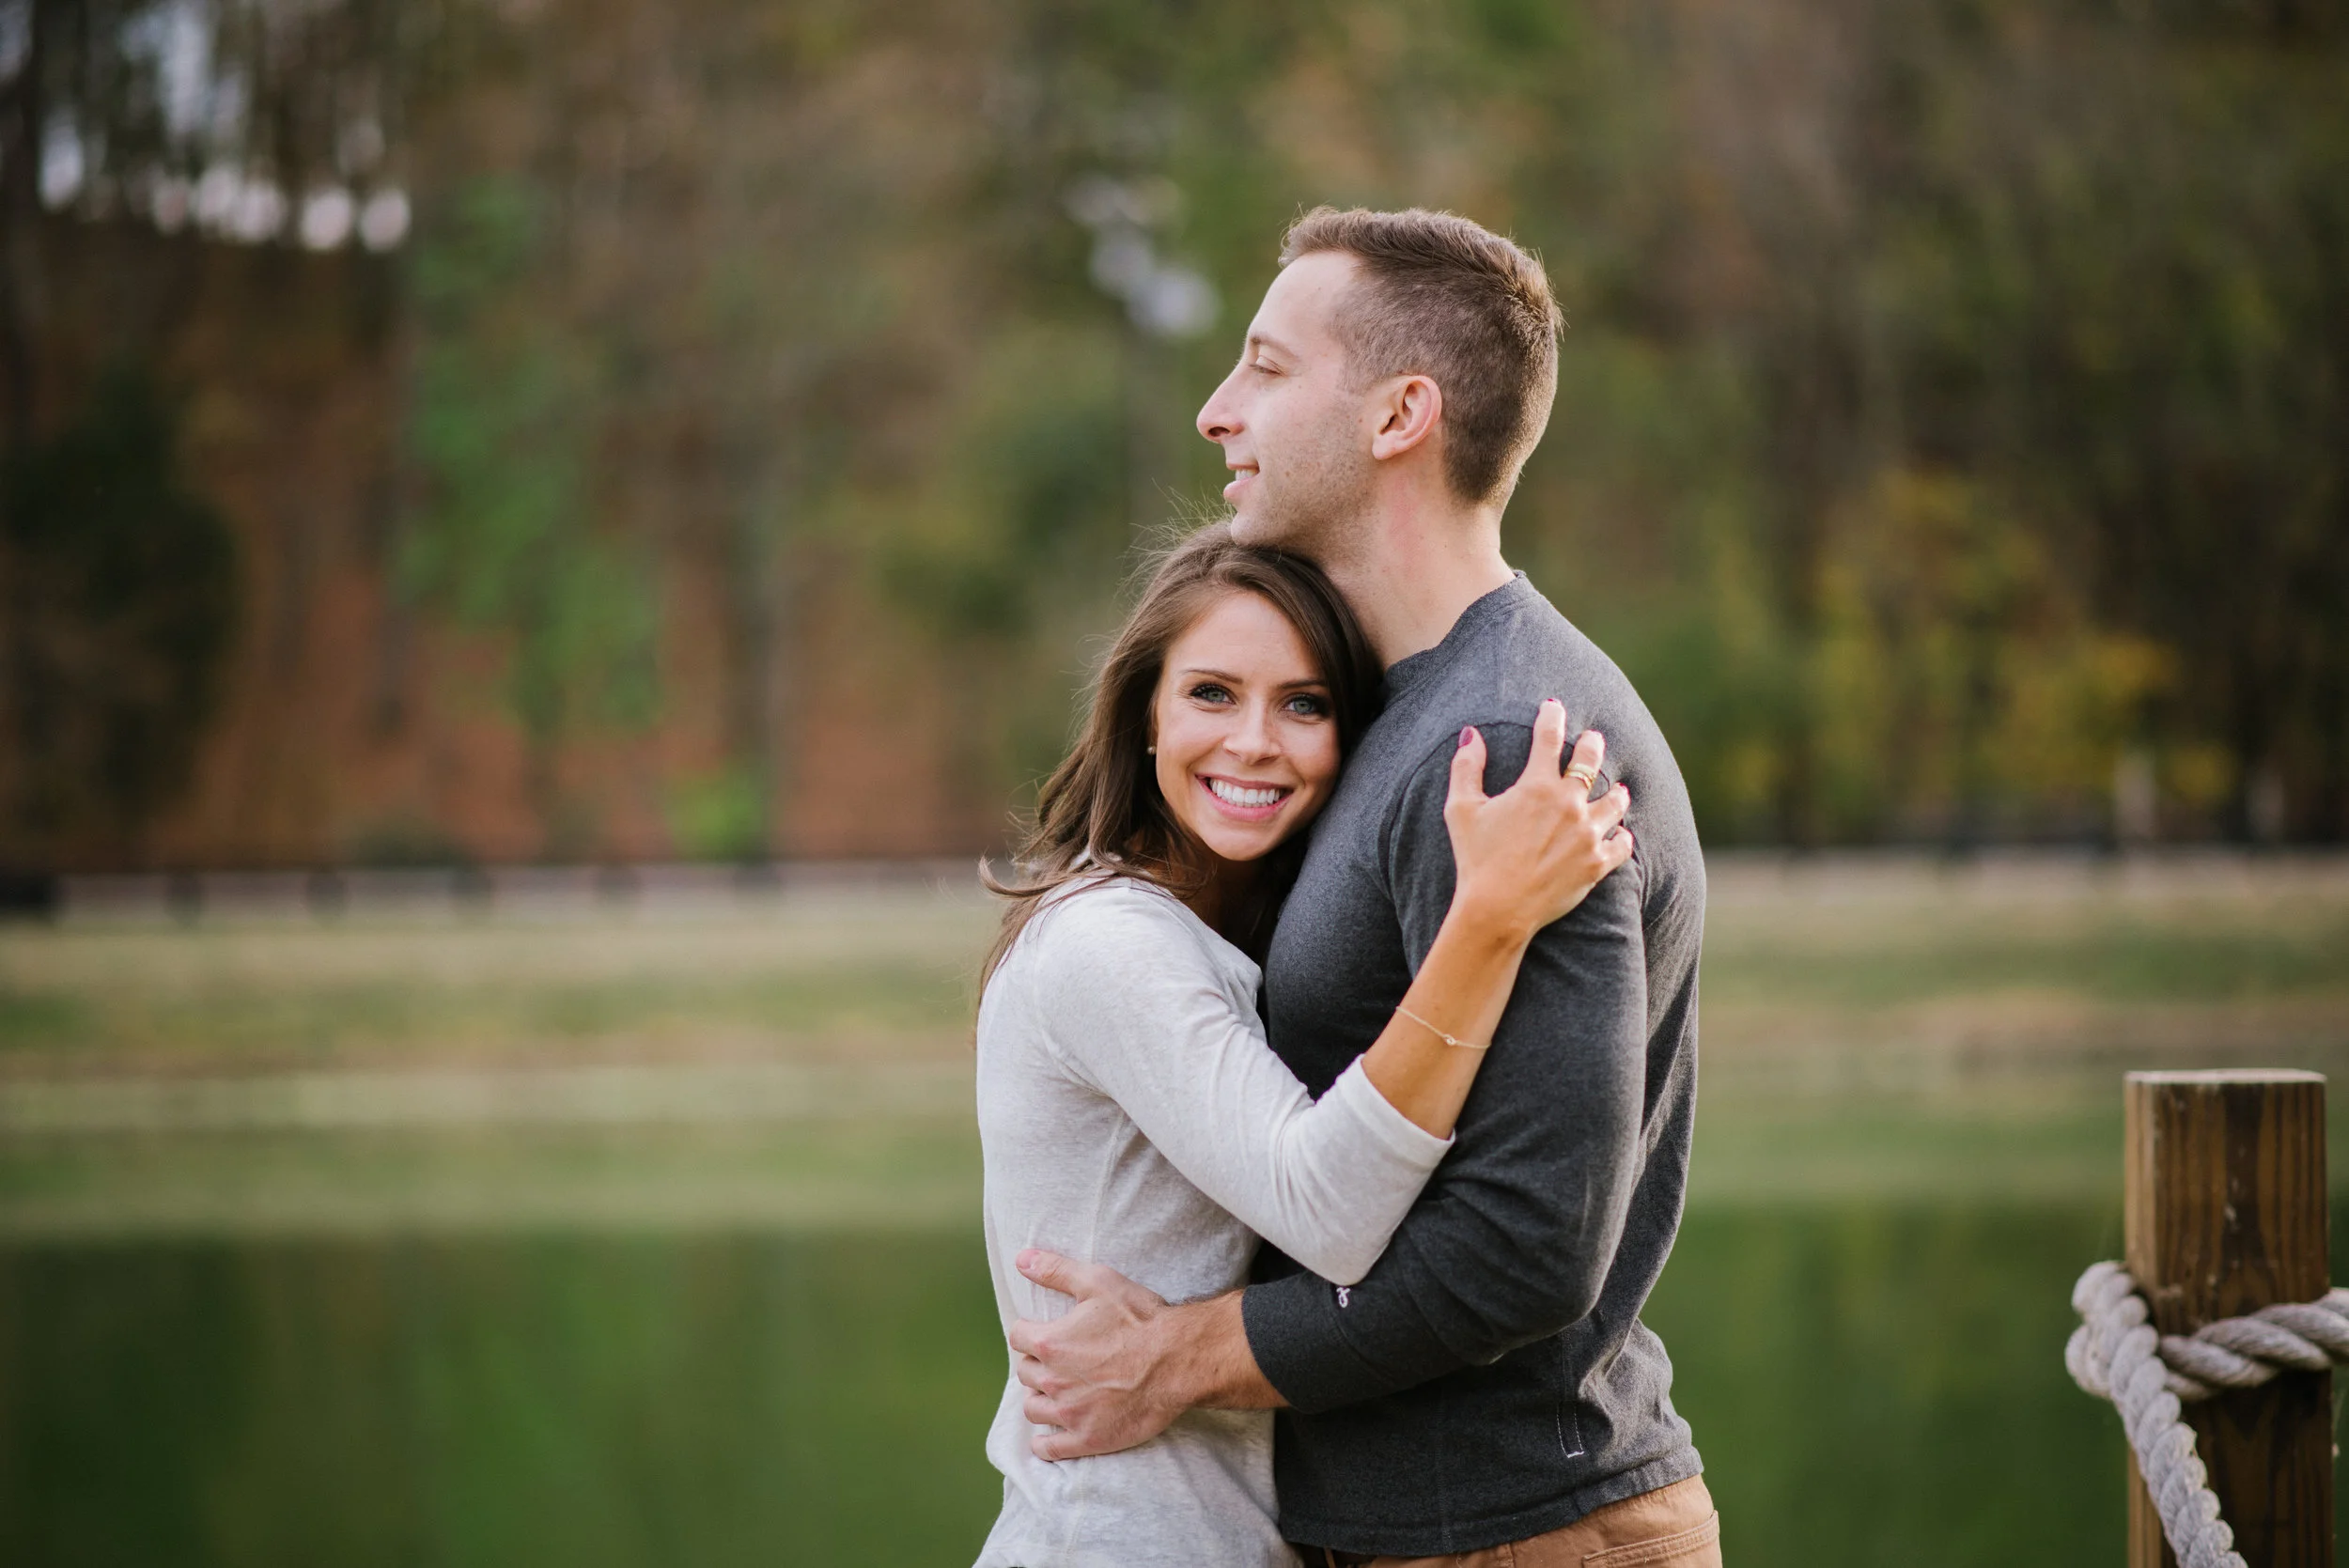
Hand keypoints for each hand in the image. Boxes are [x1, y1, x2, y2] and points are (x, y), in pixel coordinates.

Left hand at [1007, 1250, 1185, 1460]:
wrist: (1178, 1360)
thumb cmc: (1140, 1319)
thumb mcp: (1098, 1282)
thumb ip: (1055, 1270)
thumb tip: (1021, 1259)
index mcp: (1050, 1342)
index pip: (1018, 1337)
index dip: (1031, 1332)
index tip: (1044, 1333)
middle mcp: (1053, 1380)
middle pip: (1024, 1373)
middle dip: (1037, 1364)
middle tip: (1058, 1361)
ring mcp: (1069, 1413)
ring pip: (1033, 1408)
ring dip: (1040, 1399)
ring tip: (1057, 1392)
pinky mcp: (1087, 1438)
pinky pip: (1049, 1449)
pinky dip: (1045, 1443)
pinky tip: (1050, 1436)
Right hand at [1446, 698, 1632, 941]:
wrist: (1498, 909)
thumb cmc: (1476, 859)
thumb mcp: (1461, 809)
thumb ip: (1466, 767)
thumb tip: (1470, 734)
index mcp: (1536, 786)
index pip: (1548, 738)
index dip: (1551, 718)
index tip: (1553, 707)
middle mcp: (1569, 805)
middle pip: (1590, 761)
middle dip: (1592, 744)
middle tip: (1593, 739)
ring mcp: (1587, 834)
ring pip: (1615, 802)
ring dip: (1616, 792)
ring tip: (1619, 790)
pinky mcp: (1597, 864)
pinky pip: (1622, 844)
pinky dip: (1622, 837)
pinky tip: (1621, 833)